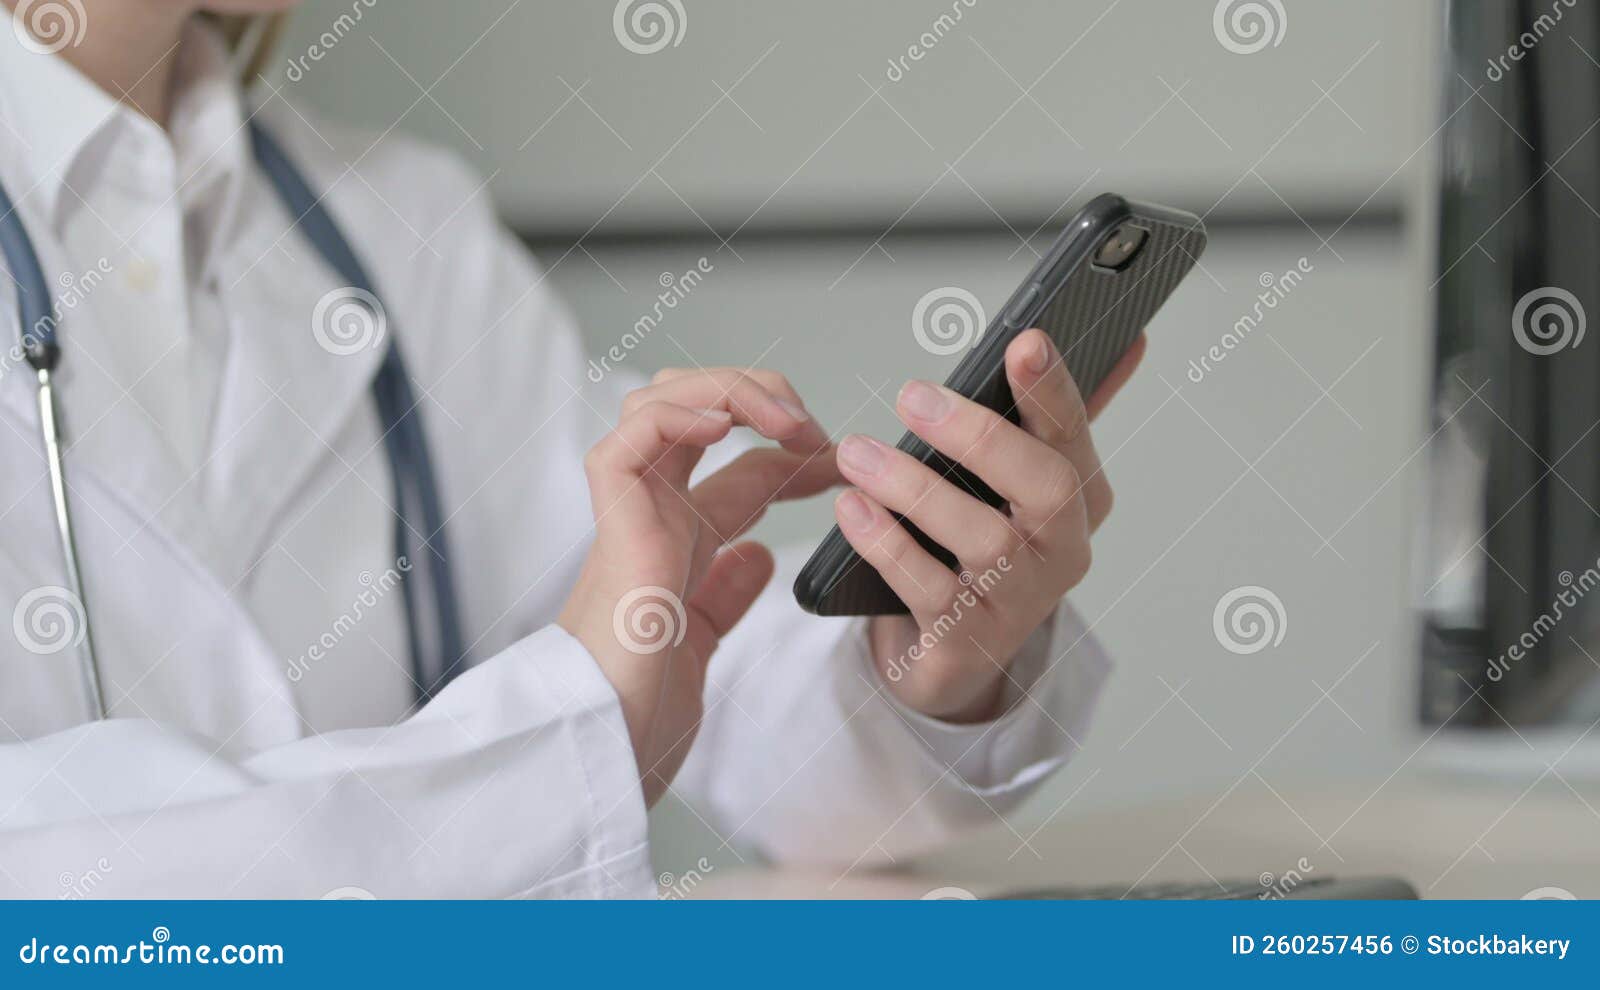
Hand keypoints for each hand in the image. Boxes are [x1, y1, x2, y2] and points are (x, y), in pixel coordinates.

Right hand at [560, 369, 837, 805]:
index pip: (743, 464)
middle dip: (759, 397)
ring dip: (727, 392)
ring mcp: (630, 510)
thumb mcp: (706, 637)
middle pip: (696, 410)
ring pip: (660, 403)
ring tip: (781, 420)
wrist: (609, 742)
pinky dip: (678, 413)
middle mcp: (652, 512)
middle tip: (811, 429)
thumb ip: (727, 591)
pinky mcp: (613, 518)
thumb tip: (759, 555)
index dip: (797, 452)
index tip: (843, 464)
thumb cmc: (644, 703)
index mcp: (677, 537)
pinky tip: (724, 424)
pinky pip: (632, 437)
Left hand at [833, 329, 1143, 722]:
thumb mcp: (1016, 482)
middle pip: (1047, 488)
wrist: (951, 652)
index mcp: (1081, 498)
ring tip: (858, 453)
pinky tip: (852, 509)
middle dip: (980, 436)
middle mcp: (1064, 550)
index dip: (1052, 389)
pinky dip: (888, 545)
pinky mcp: (970, 642)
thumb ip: (1052, 414)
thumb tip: (1127, 341)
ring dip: (915, 489)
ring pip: (983, 538)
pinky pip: (931, 588)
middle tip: (912, 395)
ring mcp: (1022, 602)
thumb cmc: (983, 548)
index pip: (1073, 434)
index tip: (1025, 341)